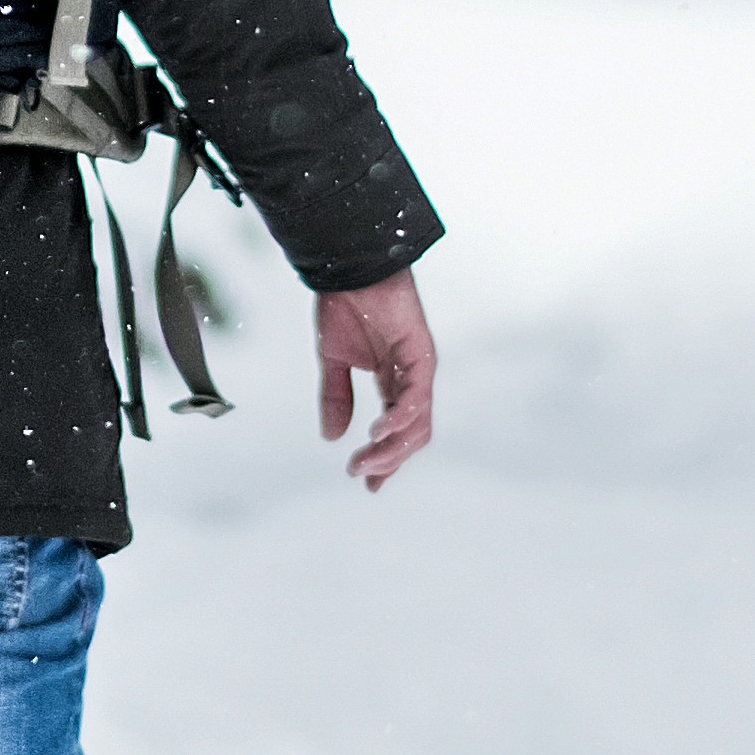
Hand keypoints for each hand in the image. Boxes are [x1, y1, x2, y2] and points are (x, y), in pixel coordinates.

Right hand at [313, 270, 438, 490]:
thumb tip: (332, 438)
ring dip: (392, 448)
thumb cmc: (344, 305)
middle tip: (360, 475)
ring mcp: (418, 368)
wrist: (348, 268)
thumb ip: (335, 398)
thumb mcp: (333, 361)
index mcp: (392, 381)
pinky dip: (400, 419)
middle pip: (412, 435)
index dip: (386, 461)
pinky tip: (378, 431)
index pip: (397, 431)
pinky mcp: (421, 355)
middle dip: (388, 461)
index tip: (368, 486)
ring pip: (418, 424)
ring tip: (366, 462)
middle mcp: (410, 379)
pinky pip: (416, 397)